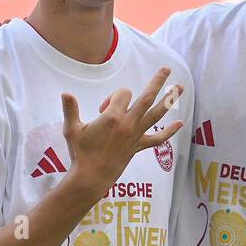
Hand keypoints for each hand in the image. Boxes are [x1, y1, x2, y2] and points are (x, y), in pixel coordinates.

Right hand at [61, 68, 183, 194]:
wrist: (91, 177)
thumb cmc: (80, 153)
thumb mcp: (71, 129)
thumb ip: (70, 109)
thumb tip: (65, 93)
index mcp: (112, 117)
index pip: (122, 94)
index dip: (113, 97)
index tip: (103, 109)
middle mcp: (128, 124)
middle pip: (146, 97)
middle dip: (157, 82)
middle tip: (166, 69)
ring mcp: (135, 135)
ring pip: (156, 114)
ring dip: (169, 100)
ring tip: (180, 88)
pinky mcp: (138, 146)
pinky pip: (157, 139)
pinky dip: (169, 132)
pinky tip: (180, 124)